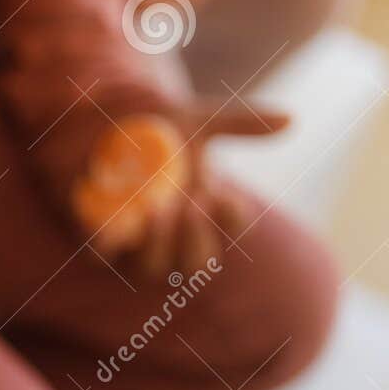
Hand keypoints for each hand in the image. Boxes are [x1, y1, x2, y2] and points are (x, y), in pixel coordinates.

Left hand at [83, 100, 287, 279]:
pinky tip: (117, 227)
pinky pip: (102, 256)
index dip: (231, 215)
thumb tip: (293, 120)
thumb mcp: (198, 120)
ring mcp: (133, 246)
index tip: (222, 193)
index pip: (229, 227)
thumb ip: (242, 122)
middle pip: (195, 263)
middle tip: (193, 206)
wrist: (96, 125)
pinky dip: (110, 245)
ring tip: (158, 209)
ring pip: (152, 269)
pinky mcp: (95, 243)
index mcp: (204, 213)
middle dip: (197, 239)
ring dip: (160, 244)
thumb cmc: (153, 129)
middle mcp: (172, 238)